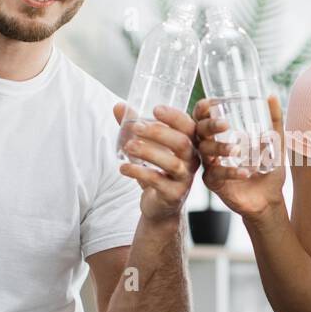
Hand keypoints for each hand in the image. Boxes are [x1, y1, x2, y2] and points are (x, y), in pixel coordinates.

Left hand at [113, 103, 198, 221]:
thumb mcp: (147, 146)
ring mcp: (184, 178)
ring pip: (172, 163)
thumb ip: (134, 127)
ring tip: (128, 146)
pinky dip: (138, 172)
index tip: (155, 109)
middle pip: (182, 142)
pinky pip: (157, 181)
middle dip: (158, 132)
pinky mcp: (174, 194)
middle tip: (136, 127)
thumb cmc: (157, 170)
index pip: (189, 126)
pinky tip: (123, 168)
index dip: (175, 116)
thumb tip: (118, 106)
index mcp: (189, 144)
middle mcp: (191, 160)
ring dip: (148, 152)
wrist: (161, 205)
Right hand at [193, 95, 285, 220]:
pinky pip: (216, 175)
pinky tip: (246, 172)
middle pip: (199, 132)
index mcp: (220, 134)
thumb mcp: (275, 141)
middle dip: (210, 126)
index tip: (211, 103)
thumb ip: (274, 120)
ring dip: (220, 148)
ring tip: (238, 150)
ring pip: (206, 152)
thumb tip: (271, 96)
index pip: (203, 117)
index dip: (203, 108)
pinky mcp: (214, 183)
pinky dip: (230, 172)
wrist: (270, 197)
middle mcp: (212, 147)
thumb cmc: (269, 167)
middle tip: (225, 124)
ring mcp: (211, 165)